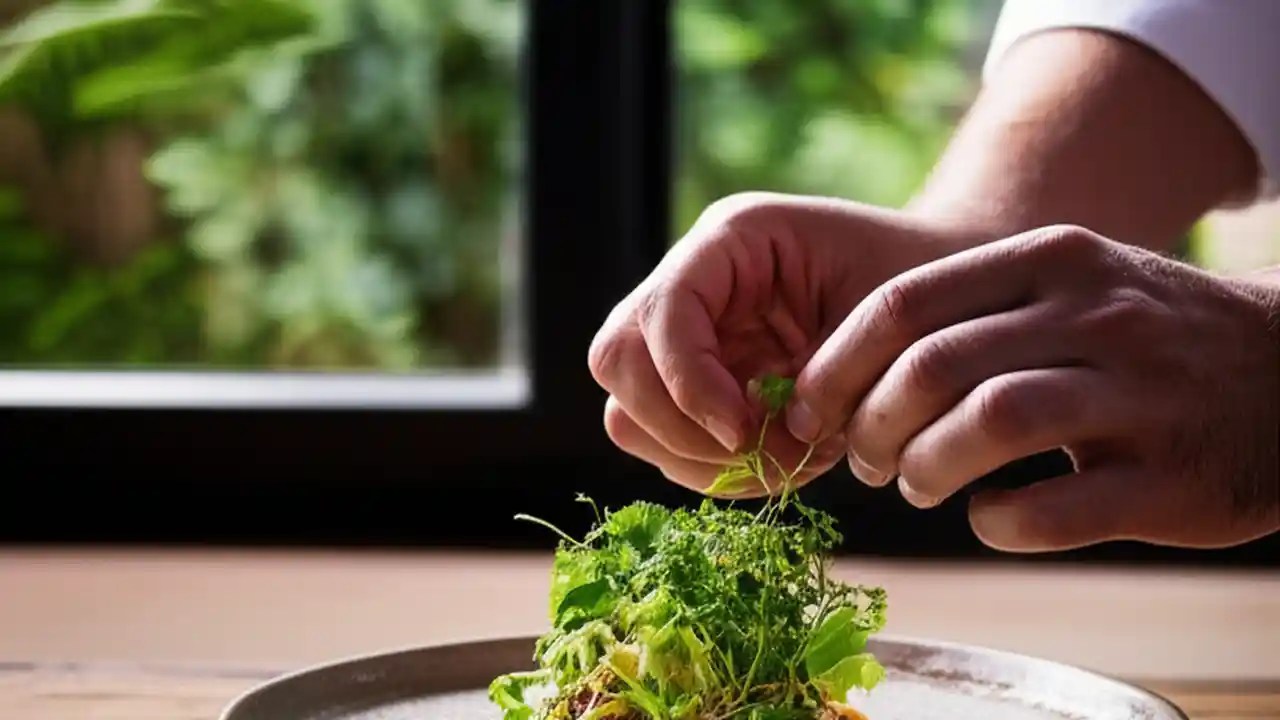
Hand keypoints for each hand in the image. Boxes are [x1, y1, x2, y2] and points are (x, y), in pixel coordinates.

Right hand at [587, 192, 977, 492]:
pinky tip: (779, 462)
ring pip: (629, 411)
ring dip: (693, 456)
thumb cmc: (928, 289)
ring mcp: (689, 335)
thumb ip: (817, 373)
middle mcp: (695, 281)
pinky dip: (714, 470)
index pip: (663, 312)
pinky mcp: (700, 384)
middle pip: (616, 359)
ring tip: (780, 461)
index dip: (689, 382)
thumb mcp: (883, 316)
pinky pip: (668, 443)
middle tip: (752, 453)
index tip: (743, 433)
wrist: (951, 301)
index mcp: (733, 238)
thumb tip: (749, 440)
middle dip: (676, 425)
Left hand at [787, 224, 1279, 550]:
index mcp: (1050, 261)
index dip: (835, 365)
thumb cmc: (1147, 338)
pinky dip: (997, 522)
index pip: (903, 303)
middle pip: (932, 366)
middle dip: (871, 425)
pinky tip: (991, 517)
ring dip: (926, 468)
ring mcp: (1137, 394)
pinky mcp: (1170, 479)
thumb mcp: (1070, 284)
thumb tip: (846, 363)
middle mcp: (1093, 315)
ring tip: (917, 487)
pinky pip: (1051, 509)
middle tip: (865, 460)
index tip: (810, 408)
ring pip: (989, 423)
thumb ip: (973, 308)